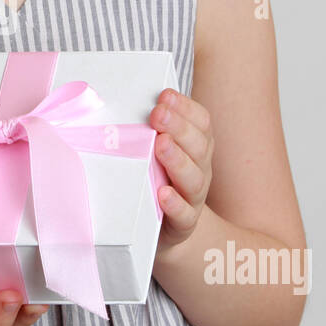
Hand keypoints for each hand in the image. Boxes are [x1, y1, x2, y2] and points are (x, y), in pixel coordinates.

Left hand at [149, 87, 213, 250]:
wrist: (160, 230)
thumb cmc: (155, 181)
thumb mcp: (154, 153)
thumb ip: (148, 130)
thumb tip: (124, 102)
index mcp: (196, 148)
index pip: (201, 122)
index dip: (185, 107)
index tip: (164, 95)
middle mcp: (200, 170)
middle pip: (199, 146)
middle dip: (179, 127)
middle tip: (158, 114)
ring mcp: (193, 198)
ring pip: (194, 178)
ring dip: (178, 159)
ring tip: (161, 144)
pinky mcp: (184, 224)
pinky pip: (184, 214)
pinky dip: (175, 203)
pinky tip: (163, 193)